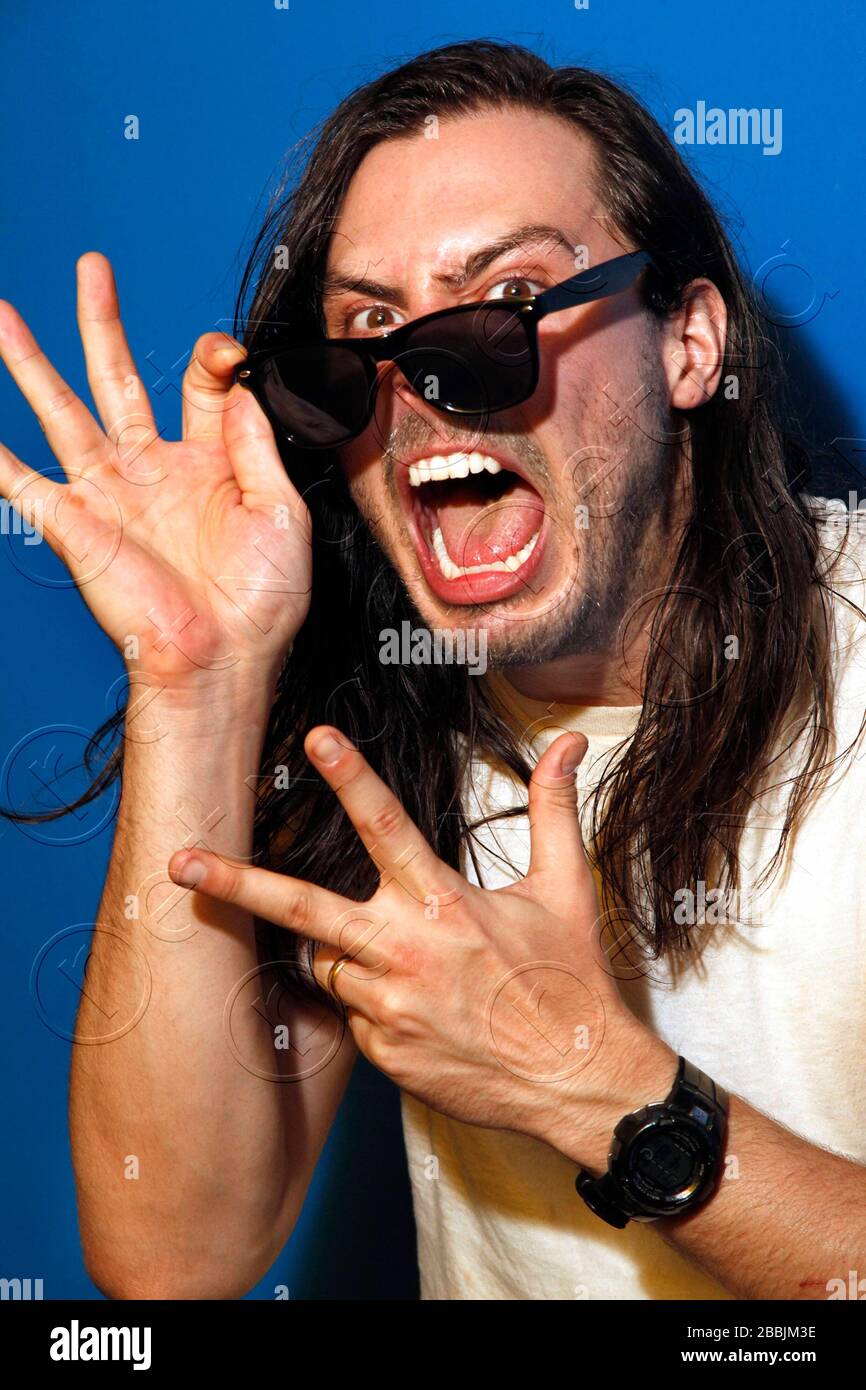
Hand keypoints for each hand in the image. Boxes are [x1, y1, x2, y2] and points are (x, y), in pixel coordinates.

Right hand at [0, 253, 310, 718]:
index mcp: (209, 464)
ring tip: (4, 315)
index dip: (214, 359)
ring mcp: (111, 493)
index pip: (202, 386)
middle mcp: (155, 471)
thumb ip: (258, 444)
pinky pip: (20, 481)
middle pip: (118, 378)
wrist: (224, 661)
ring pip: (62, 411)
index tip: (225, 357)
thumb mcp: (283, 513)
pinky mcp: (76, 523)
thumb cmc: (262, 603)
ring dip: (32, 362)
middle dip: (102, 322)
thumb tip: (239, 387)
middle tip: (92, 270)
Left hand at [167, 723, 665, 1167]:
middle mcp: (404, 952)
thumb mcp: (566, 888)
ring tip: (404, 961)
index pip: (385, 825)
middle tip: (180, 863)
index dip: (349, 775)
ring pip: (327, 964)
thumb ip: (553, 809)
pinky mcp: (383, 1052)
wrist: (578, 1081)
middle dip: (235, 883)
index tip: (317, 737)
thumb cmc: (570, 982)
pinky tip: (421, 1009)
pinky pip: (351, 1014)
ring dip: (345, 953)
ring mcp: (388, 1007)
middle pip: (302, 908)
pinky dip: (371, 1002)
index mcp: (443, 904)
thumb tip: (571, 742)